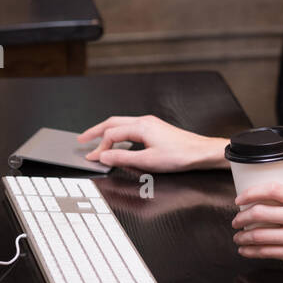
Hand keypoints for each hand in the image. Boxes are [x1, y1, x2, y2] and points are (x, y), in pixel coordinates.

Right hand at [76, 114, 207, 173]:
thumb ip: (123, 158)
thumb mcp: (147, 161)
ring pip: (121, 124)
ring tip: (96, 140)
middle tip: (82, 139)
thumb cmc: (179, 156)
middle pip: (113, 123)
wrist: (200, 152)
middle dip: (96, 131)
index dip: (99, 147)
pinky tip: (118, 142)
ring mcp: (150, 123)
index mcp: (141, 127)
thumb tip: (104, 157)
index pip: (111, 135)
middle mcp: (144, 121)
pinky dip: (119, 134)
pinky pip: (130, 127)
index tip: (91, 157)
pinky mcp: (155, 128)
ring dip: (107, 132)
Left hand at [232, 181, 282, 277]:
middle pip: (260, 213)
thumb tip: (269, 203)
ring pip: (259, 235)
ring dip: (243, 237)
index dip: (251, 193)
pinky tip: (246, 250)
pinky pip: (266, 253)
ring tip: (238, 237)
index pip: (272, 190)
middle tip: (235, 220)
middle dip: (241, 217)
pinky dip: (251, 251)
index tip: (239, 199)